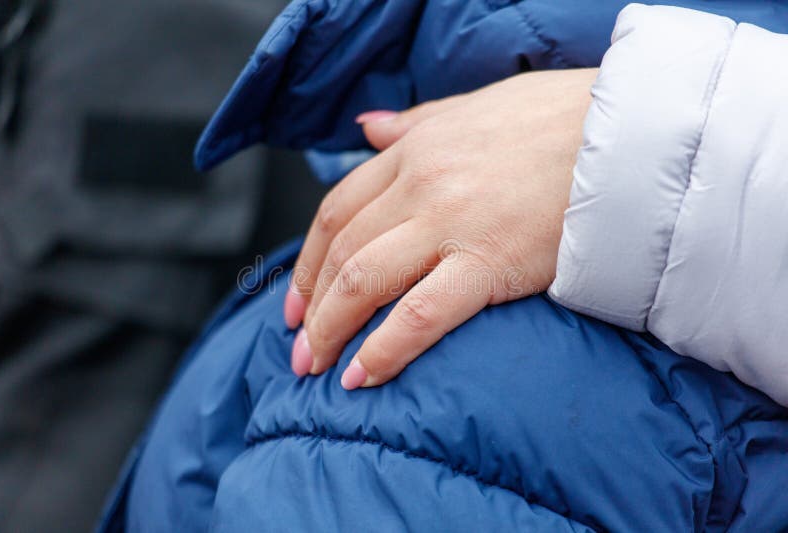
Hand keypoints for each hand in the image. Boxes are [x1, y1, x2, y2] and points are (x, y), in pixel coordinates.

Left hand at [285, 68, 596, 388]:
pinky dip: (383, 349)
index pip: (338, 209)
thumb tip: (368, 127)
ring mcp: (452, 224)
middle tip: (299, 344)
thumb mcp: (476, 105)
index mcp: (416, 149)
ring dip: (332, 330)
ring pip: (365, 281)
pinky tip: (363, 376)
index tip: (299, 296)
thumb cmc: (561, 118)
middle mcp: (422, 184)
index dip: (309, 259)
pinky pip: (420, 314)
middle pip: (342, 250)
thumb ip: (414, 122)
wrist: (630, 133)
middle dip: (311, 303)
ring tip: (316, 367)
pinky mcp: (490, 263)